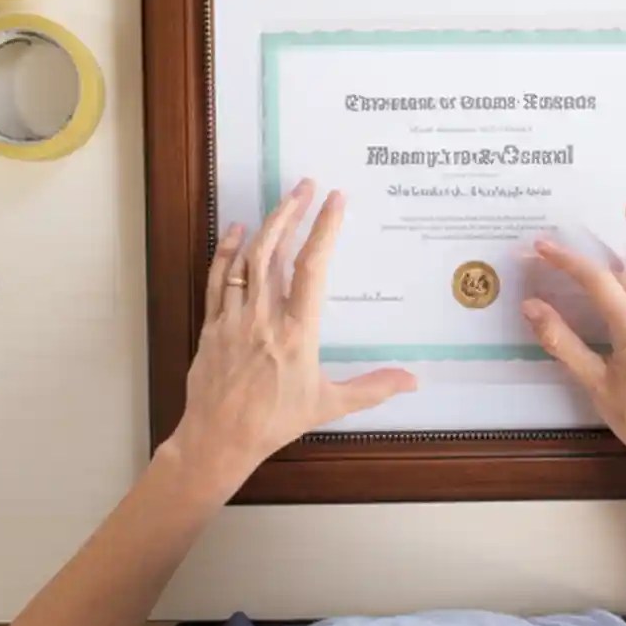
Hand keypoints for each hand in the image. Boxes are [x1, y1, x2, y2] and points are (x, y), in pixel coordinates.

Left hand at [168, 180, 417, 481]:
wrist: (218, 440)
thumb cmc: (274, 423)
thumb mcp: (328, 405)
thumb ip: (372, 388)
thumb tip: (413, 381)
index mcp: (296, 332)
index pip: (311, 268)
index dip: (324, 229)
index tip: (335, 201)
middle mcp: (263, 318)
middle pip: (274, 251)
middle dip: (291, 212)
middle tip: (306, 185)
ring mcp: (233, 318)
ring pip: (246, 259)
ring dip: (265, 225)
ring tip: (282, 201)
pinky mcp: (212, 325)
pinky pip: (218, 278)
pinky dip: (226, 250)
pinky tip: (236, 231)